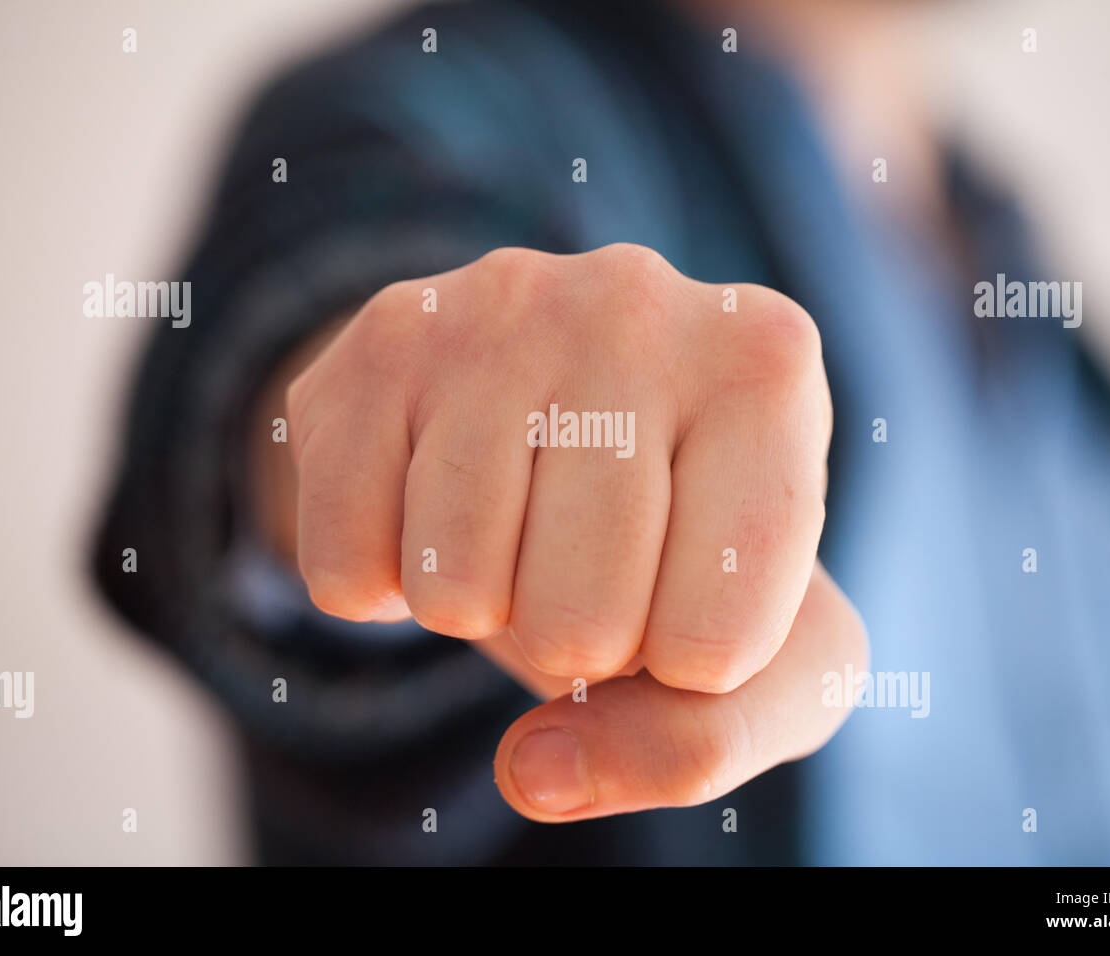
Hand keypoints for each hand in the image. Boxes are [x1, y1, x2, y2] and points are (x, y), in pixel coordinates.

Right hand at [275, 243, 866, 820]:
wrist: (563, 425)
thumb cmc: (686, 546)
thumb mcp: (764, 659)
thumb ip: (701, 746)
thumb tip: (535, 770)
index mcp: (765, 364)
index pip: (715, 646)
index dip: (687, 668)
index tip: (690, 591)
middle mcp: (636, 300)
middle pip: (581, 622)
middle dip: (580, 641)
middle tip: (591, 563)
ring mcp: (495, 307)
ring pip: (453, 590)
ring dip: (482, 606)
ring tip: (518, 528)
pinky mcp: (378, 343)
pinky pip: (344, 564)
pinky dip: (381, 585)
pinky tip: (433, 510)